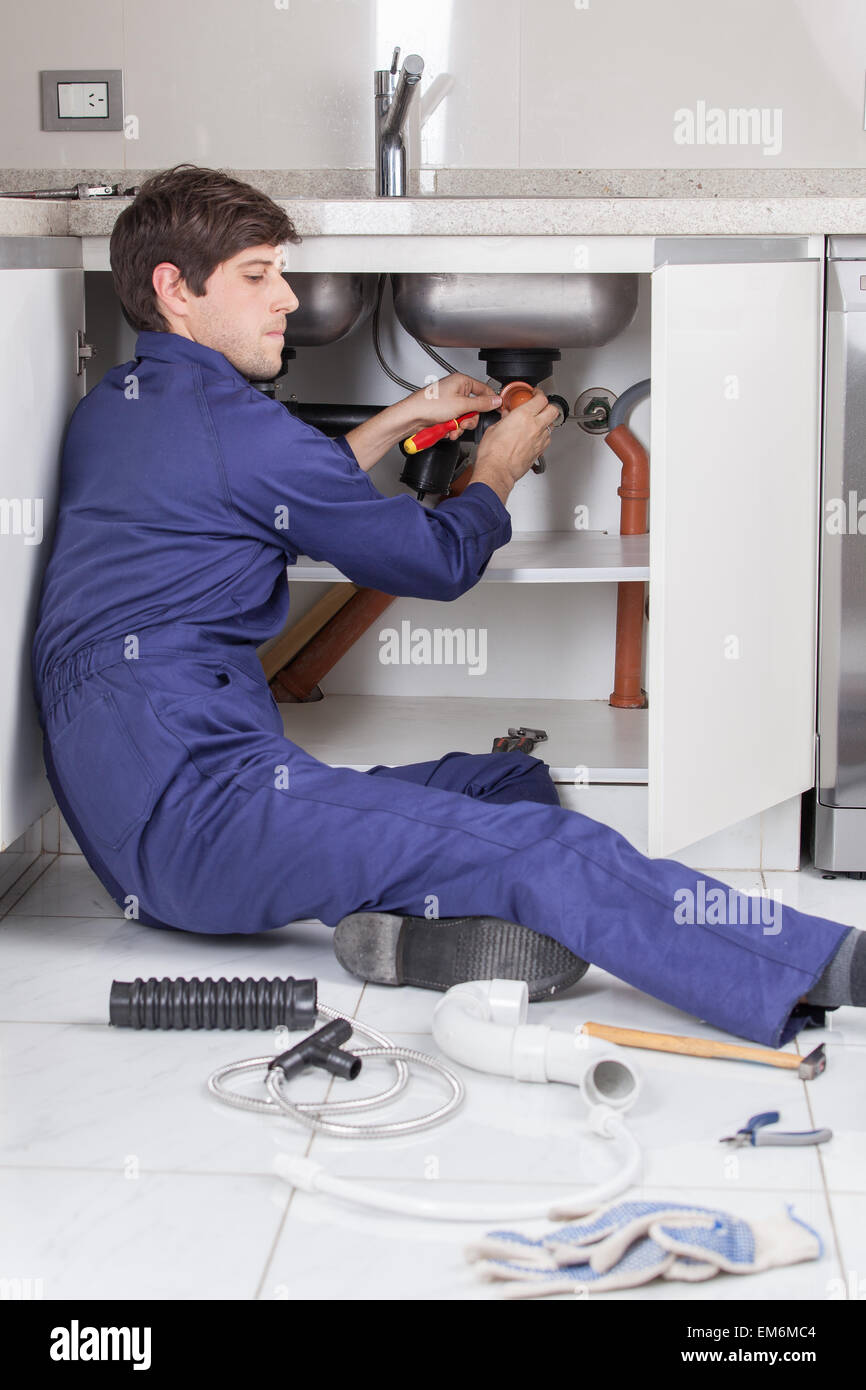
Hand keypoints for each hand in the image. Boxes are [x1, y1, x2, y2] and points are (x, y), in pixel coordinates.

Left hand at [403, 373, 502, 439]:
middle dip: (469, 419)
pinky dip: (453, 429)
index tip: (497, 410)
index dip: (490, 401)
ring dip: (460, 427)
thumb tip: (496, 400)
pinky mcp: (445, 413)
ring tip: (452, 428)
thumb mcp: (461, 405)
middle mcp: (456, 390)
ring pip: (465, 418)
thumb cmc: (429, 405)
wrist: (412, 417)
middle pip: (475, 407)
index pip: (484, 389)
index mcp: (462, 381)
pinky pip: (456, 423)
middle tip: (464, 423)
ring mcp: (450, 402)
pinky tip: (447, 430)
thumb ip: (482, 404)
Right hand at [473, 388, 560, 502]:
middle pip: (553, 410)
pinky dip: (543, 436)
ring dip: (546, 422)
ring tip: (536, 422)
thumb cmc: (493, 453)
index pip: (541, 398)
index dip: (539, 394)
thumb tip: (506, 416)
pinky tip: (534, 437)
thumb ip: (504, 419)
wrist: (497, 471)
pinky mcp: (539, 451)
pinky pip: (547, 439)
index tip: (535, 394)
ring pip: (552, 425)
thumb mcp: (493, 428)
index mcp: (523, 416)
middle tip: (540, 406)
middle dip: (548, 406)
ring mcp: (539, 440)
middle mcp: (535, 426)